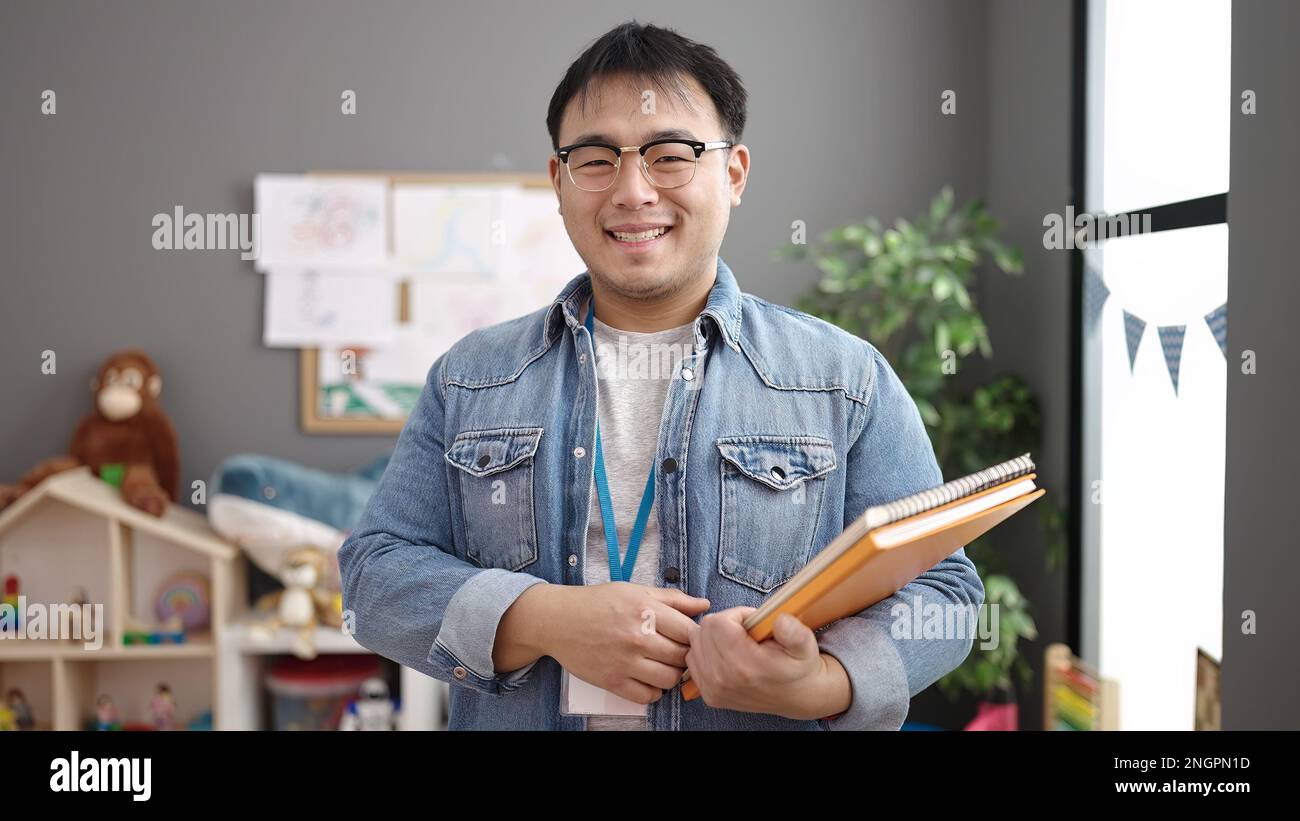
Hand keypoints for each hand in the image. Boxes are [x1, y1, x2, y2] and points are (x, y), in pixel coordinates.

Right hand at [535, 583, 709, 704]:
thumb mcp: (635, 591)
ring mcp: (624, 662)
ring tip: (664, 665)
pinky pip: (647, 696)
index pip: (689, 631)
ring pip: (669, 680)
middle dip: (685, 656)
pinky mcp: (612, 681)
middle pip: (682, 657)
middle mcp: (637, 637)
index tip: (691, 637)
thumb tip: (703, 604)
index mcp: (645, 610)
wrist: (558, 620)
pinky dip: (653, 691)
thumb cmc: (596, 603)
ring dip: (672, 675)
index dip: (696, 636)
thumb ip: (672, 599)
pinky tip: (649, 678)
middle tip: (678, 652)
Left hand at [685, 607, 847, 719]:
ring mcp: (714, 690)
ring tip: (736, 642)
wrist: (796, 697)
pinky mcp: (709, 695)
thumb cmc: (797, 667)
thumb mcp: (805, 645)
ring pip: (695, 643)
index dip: (735, 615)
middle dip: (723, 623)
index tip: (751, 622)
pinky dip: (705, 651)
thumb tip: (780, 620)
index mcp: (745, 666)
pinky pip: (693, 660)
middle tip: (745, 631)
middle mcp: (724, 680)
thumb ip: (794, 631)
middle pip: (703, 631)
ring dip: (712, 637)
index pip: (718, 623)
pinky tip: (726, 654)